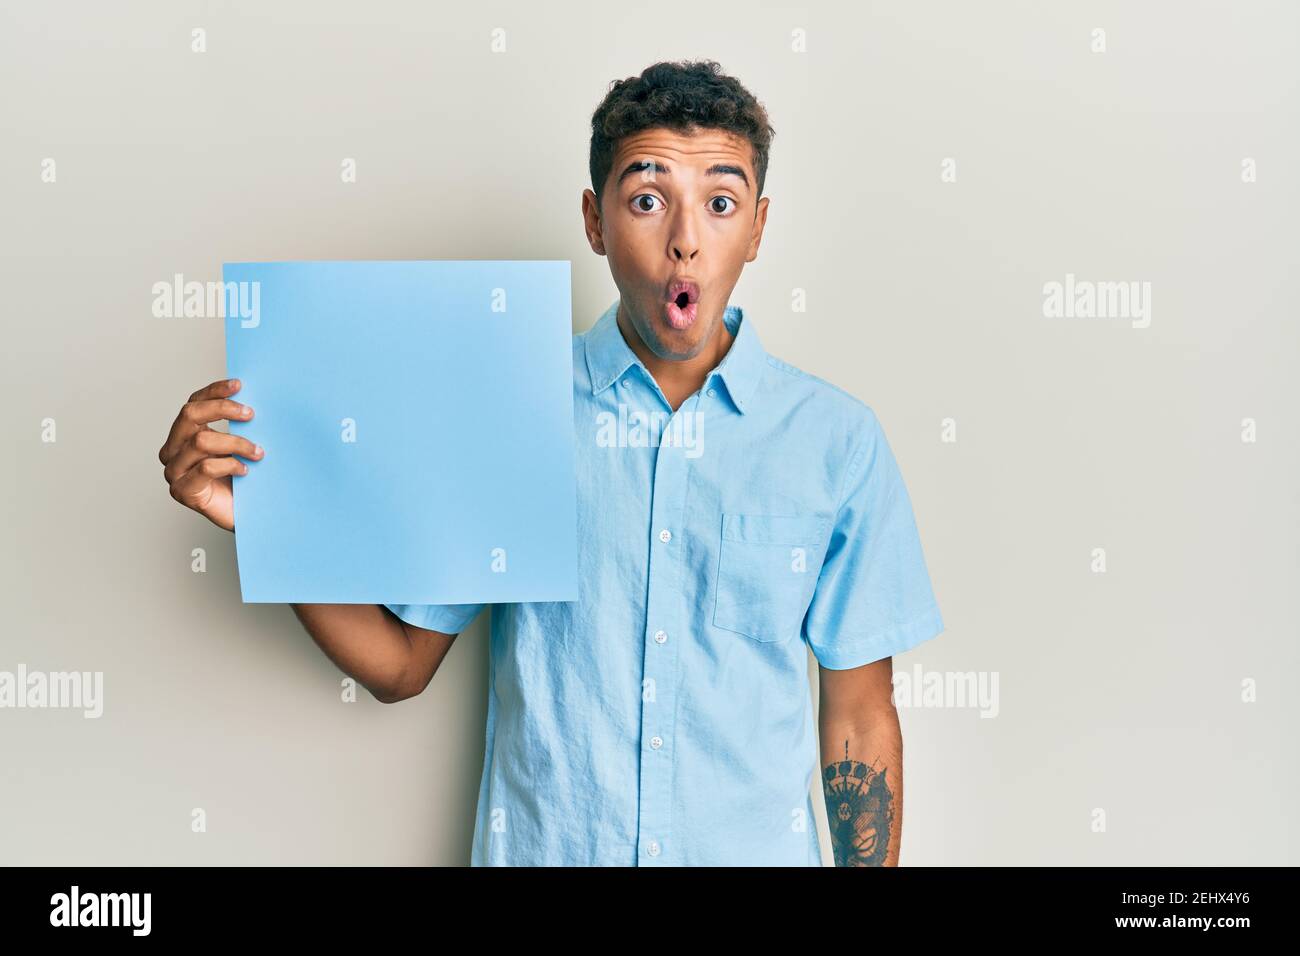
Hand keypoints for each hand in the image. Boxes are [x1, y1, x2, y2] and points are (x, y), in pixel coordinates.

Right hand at [159, 378, 263, 530]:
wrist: (248, 517)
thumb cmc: (244, 480)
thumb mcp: (240, 446)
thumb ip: (238, 425)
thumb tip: (254, 399)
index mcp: (183, 435)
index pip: (193, 403)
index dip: (214, 391)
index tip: (239, 385)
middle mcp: (173, 450)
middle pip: (190, 415)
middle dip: (223, 409)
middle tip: (251, 414)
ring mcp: (175, 471)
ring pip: (202, 441)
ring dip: (236, 443)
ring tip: (258, 452)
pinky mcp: (183, 491)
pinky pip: (206, 467)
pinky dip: (231, 465)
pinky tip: (246, 471)